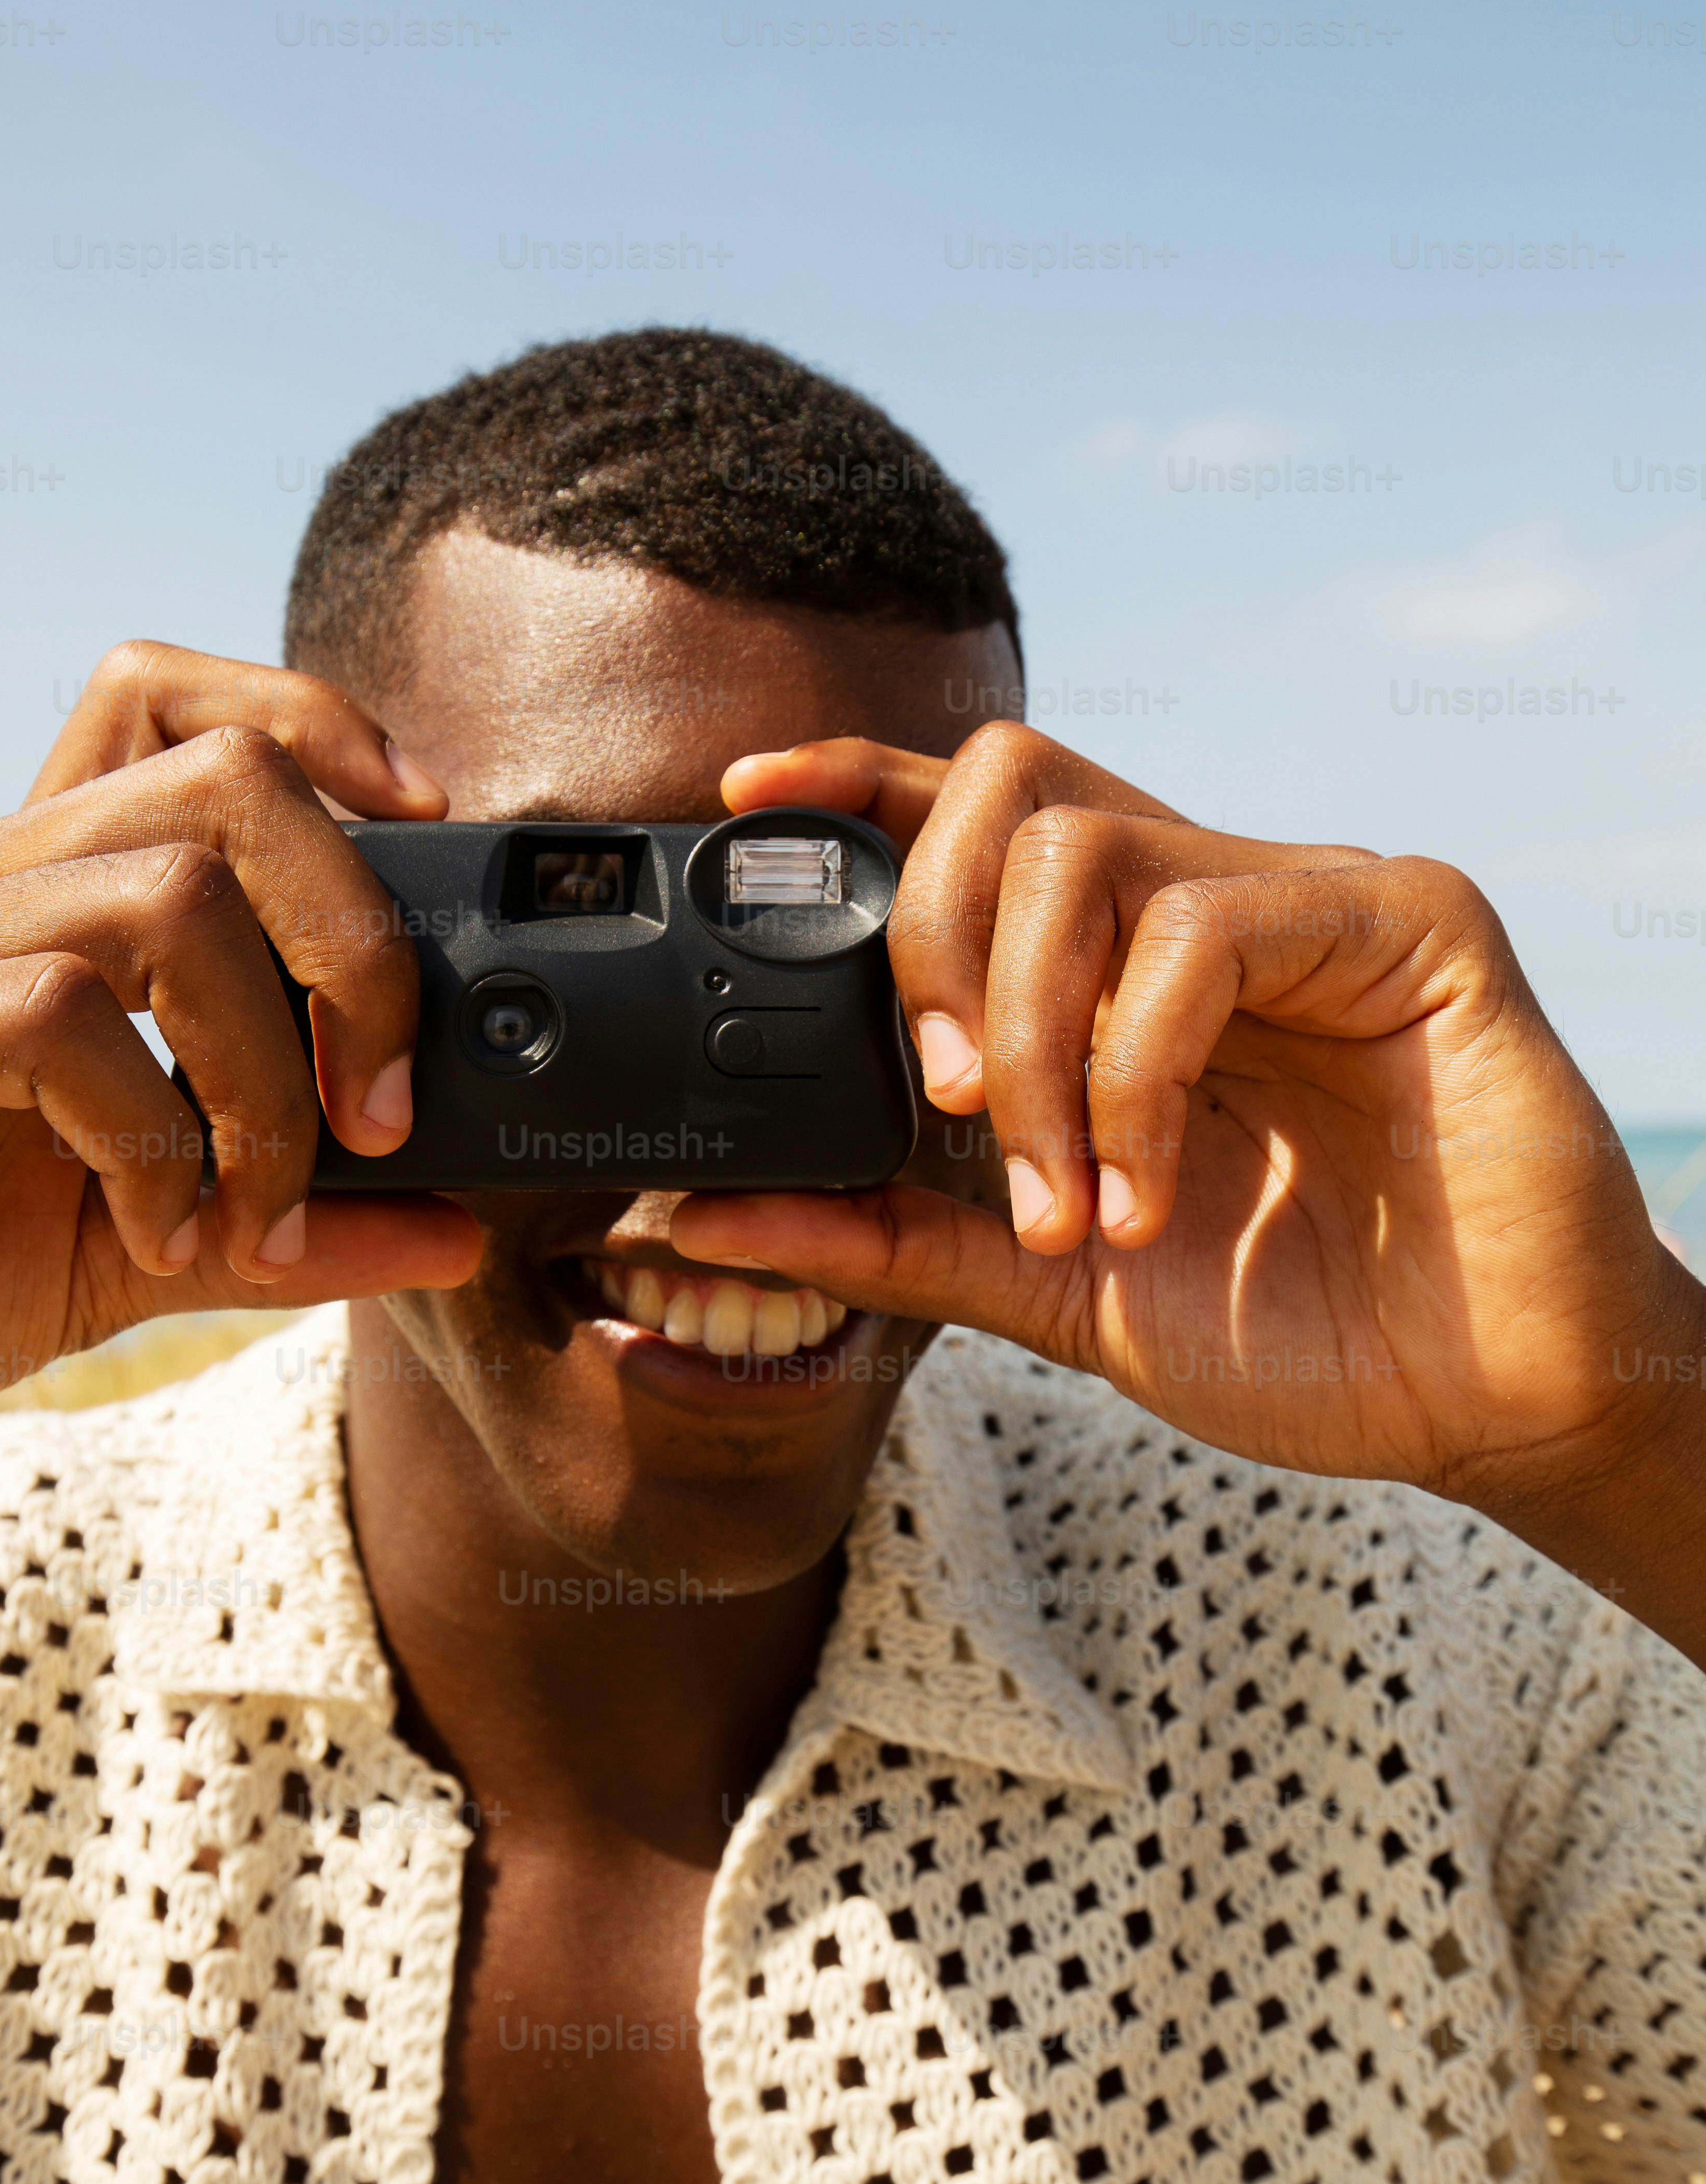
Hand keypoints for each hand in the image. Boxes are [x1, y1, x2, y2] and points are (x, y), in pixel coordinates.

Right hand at [0, 643, 478, 1444]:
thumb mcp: (128, 1250)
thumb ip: (284, 1225)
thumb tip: (457, 1222)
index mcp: (33, 899)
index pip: (171, 706)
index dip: (319, 726)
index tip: (423, 829)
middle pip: (230, 784)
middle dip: (358, 937)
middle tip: (379, 1103)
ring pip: (168, 895)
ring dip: (262, 1069)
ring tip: (254, 1203)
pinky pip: (59, 1017)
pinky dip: (150, 1138)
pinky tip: (149, 1226)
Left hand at [677, 726, 1703, 1540]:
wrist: (1483, 1404)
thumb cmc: (1296, 1330)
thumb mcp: (1050, 1281)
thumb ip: (888, 1238)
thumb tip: (699, 1217)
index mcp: (1123, 964)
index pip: (975, 813)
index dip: (857, 778)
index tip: (746, 801)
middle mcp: (1205, 903)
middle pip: (1007, 793)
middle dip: (933, 947)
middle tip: (945, 1100)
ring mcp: (1308, 896)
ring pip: (1084, 854)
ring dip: (1030, 1039)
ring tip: (1064, 1189)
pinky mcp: (1406, 916)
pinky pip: (1206, 929)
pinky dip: (1138, 1071)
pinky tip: (1151, 1188)